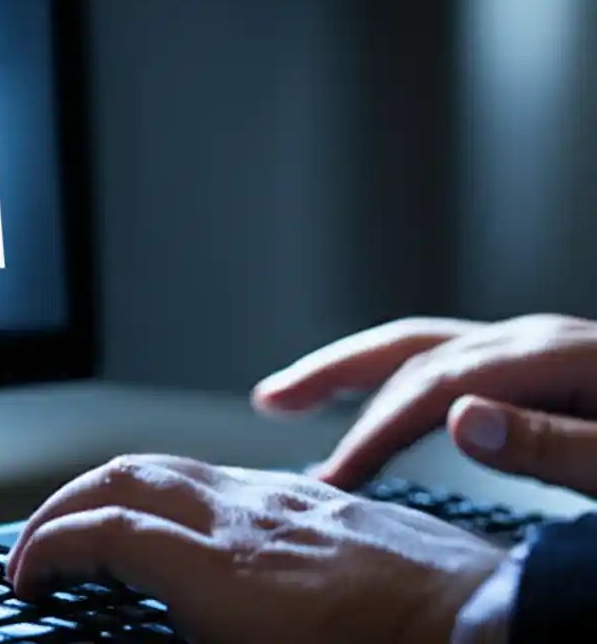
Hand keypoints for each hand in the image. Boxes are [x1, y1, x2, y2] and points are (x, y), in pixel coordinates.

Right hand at [5, 455, 503, 643]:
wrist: (477, 618)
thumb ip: (184, 633)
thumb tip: (147, 624)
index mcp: (220, 570)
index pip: (101, 533)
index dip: (45, 550)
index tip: (24, 576)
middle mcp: (238, 517)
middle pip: (119, 478)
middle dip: (59, 505)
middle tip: (34, 543)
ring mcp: (273, 496)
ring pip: (163, 465)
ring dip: (106, 488)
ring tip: (84, 523)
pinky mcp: (304, 493)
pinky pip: (209, 473)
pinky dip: (162, 489)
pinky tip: (170, 520)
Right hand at [252, 314, 596, 492]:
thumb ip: (551, 443)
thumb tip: (460, 420)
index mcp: (553, 355)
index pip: (433, 385)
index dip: (373, 430)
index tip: (332, 479)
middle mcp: (534, 340)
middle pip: (410, 347)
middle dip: (332, 372)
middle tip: (268, 400)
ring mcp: (537, 349)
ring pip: (421, 349)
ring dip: (352, 371)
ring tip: (292, 395)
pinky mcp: (542, 369)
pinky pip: (446, 365)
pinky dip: (394, 381)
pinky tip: (379, 405)